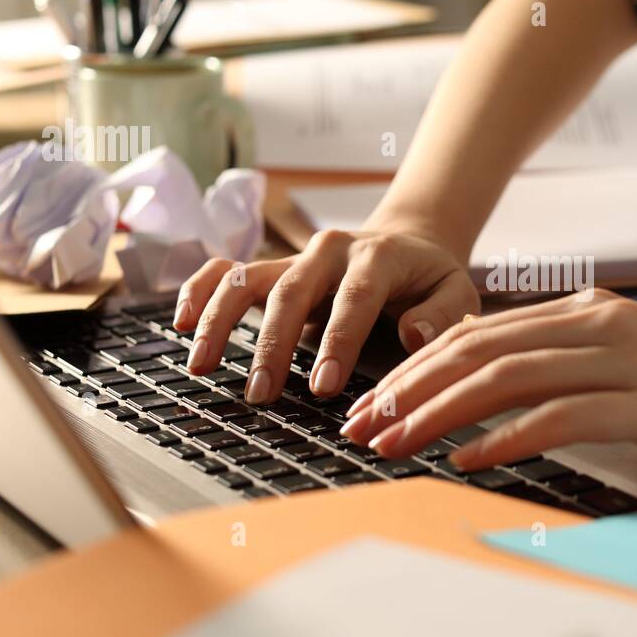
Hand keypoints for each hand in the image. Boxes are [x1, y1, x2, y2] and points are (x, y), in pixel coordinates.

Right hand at [173, 226, 478, 403]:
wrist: (410, 243)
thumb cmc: (432, 279)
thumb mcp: (458, 292)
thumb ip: (443, 315)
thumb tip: (412, 335)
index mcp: (377, 256)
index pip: (353, 298)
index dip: (337, 341)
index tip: (324, 386)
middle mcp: (328, 251)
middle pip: (291, 291)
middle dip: (273, 344)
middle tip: (261, 394)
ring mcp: (294, 257)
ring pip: (247, 278)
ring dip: (218, 321)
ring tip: (199, 367)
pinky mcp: (273, 269)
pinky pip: (226, 271)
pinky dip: (199, 292)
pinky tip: (179, 324)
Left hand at [338, 289, 636, 484]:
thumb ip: (579, 373)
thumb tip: (507, 399)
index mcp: (595, 313)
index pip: (485, 333)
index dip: (421, 366)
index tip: (377, 400)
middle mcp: (605, 324)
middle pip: (481, 347)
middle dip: (410, 386)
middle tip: (361, 423)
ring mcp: (632, 359)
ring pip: (509, 376)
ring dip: (440, 412)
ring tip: (393, 442)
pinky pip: (563, 415)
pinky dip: (505, 435)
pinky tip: (466, 458)